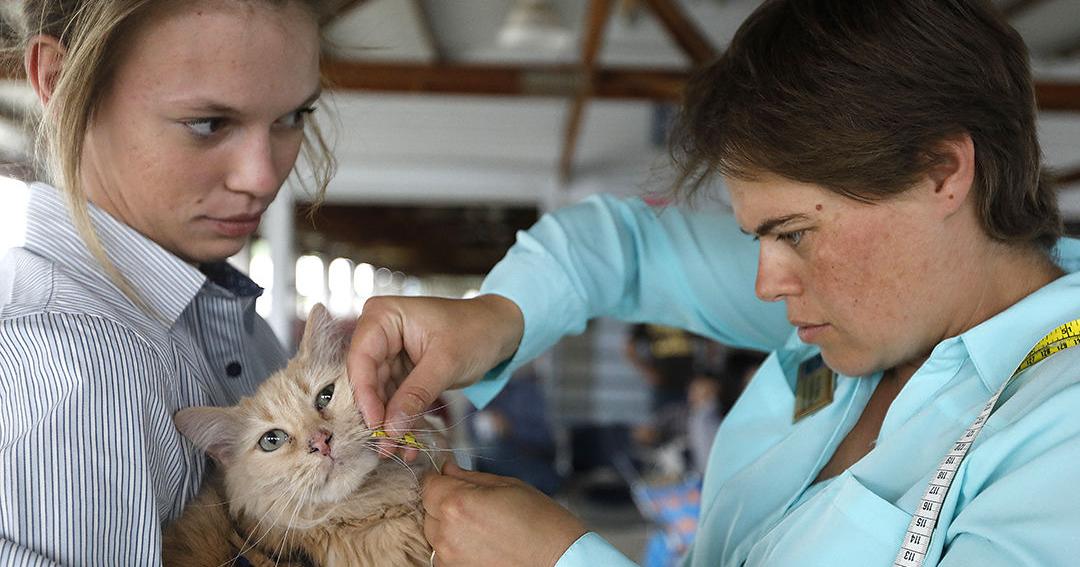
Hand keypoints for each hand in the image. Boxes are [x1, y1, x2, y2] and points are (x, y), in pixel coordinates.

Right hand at [346, 295, 523, 439]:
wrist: (499, 330)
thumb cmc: (475, 331)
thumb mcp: (446, 363)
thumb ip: (416, 395)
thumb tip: (390, 429)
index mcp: (383, 316)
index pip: (362, 360)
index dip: (365, 395)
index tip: (376, 426)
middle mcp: (378, 333)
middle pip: (367, 380)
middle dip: (378, 416)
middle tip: (385, 449)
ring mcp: (388, 353)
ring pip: (379, 395)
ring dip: (390, 425)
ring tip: (399, 452)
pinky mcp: (400, 371)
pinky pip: (395, 400)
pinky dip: (402, 421)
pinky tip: (409, 444)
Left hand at [423, 461, 586, 566]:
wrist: (561, 563)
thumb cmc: (542, 523)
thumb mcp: (509, 486)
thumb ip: (471, 477)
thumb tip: (448, 469)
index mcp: (458, 504)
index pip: (428, 484)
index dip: (439, 478)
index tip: (450, 477)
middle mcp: (447, 533)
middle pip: (428, 509)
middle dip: (445, 502)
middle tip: (475, 503)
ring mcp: (449, 559)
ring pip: (435, 533)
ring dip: (449, 526)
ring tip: (482, 526)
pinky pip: (444, 554)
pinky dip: (456, 546)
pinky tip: (482, 544)